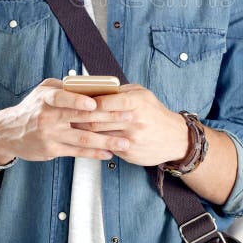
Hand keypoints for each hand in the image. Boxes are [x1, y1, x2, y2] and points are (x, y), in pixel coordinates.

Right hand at [0, 78, 132, 162]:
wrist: (8, 133)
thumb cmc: (31, 107)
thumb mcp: (43, 90)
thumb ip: (65, 86)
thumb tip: (91, 82)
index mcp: (46, 99)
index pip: (62, 98)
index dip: (77, 101)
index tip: (94, 103)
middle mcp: (48, 117)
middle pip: (81, 118)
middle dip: (108, 117)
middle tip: (128, 116)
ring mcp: (50, 136)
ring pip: (83, 139)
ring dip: (106, 140)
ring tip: (125, 141)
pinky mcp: (52, 150)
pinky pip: (77, 152)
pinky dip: (94, 153)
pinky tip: (109, 152)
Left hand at [71, 83, 188, 166]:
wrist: (176, 138)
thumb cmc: (155, 113)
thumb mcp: (143, 95)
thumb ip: (121, 92)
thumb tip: (97, 89)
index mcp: (136, 102)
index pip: (106, 101)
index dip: (88, 102)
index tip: (76, 101)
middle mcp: (134, 120)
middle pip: (98, 119)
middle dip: (79, 118)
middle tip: (66, 115)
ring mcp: (131, 138)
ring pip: (99, 135)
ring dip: (82, 131)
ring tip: (71, 126)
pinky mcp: (128, 152)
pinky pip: (106, 146)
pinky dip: (94, 143)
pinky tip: (85, 139)